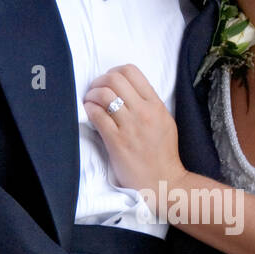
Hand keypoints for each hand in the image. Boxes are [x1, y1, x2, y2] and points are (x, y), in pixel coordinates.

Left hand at [84, 63, 185, 203]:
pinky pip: (97, 115)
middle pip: (114, 78)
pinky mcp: (117, 141)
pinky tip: (90, 114)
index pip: (131, 71)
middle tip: (95, 91)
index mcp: (156, 105)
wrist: (163, 181)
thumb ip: (149, 104)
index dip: (114, 72)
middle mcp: (144, 112)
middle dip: (99, 81)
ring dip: (91, 95)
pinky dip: (89, 110)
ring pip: (103, 94)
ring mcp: (130, 126)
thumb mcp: (165, 122)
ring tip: (90, 102)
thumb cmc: (163, 154)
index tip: (109, 82)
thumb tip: (128, 91)